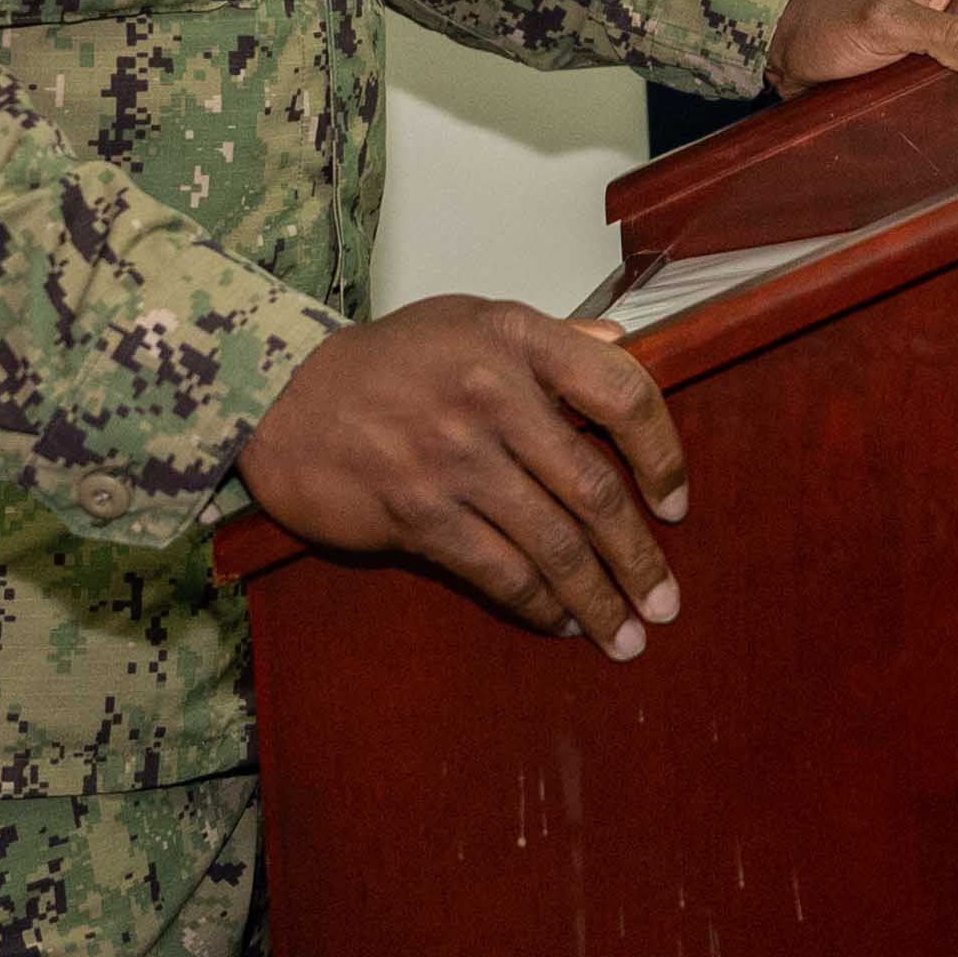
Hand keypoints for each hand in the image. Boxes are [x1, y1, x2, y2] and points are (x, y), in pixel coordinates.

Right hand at [237, 296, 691, 654]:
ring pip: (553, 543)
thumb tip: (621, 345)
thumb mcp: (468, 320)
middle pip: (596, 490)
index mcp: (518, 338)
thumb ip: (550, 339)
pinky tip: (560, 622)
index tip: (677, 504)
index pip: (624, 392)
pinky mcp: (418, 512)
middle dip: (639, 560)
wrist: (280, 396)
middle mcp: (493, 395)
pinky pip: (498, 571)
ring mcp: (455, 458)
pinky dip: (538, 605)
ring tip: (625, 636)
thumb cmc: (384, 361)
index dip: (664, 454)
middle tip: (665, 603)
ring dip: (598, 600)